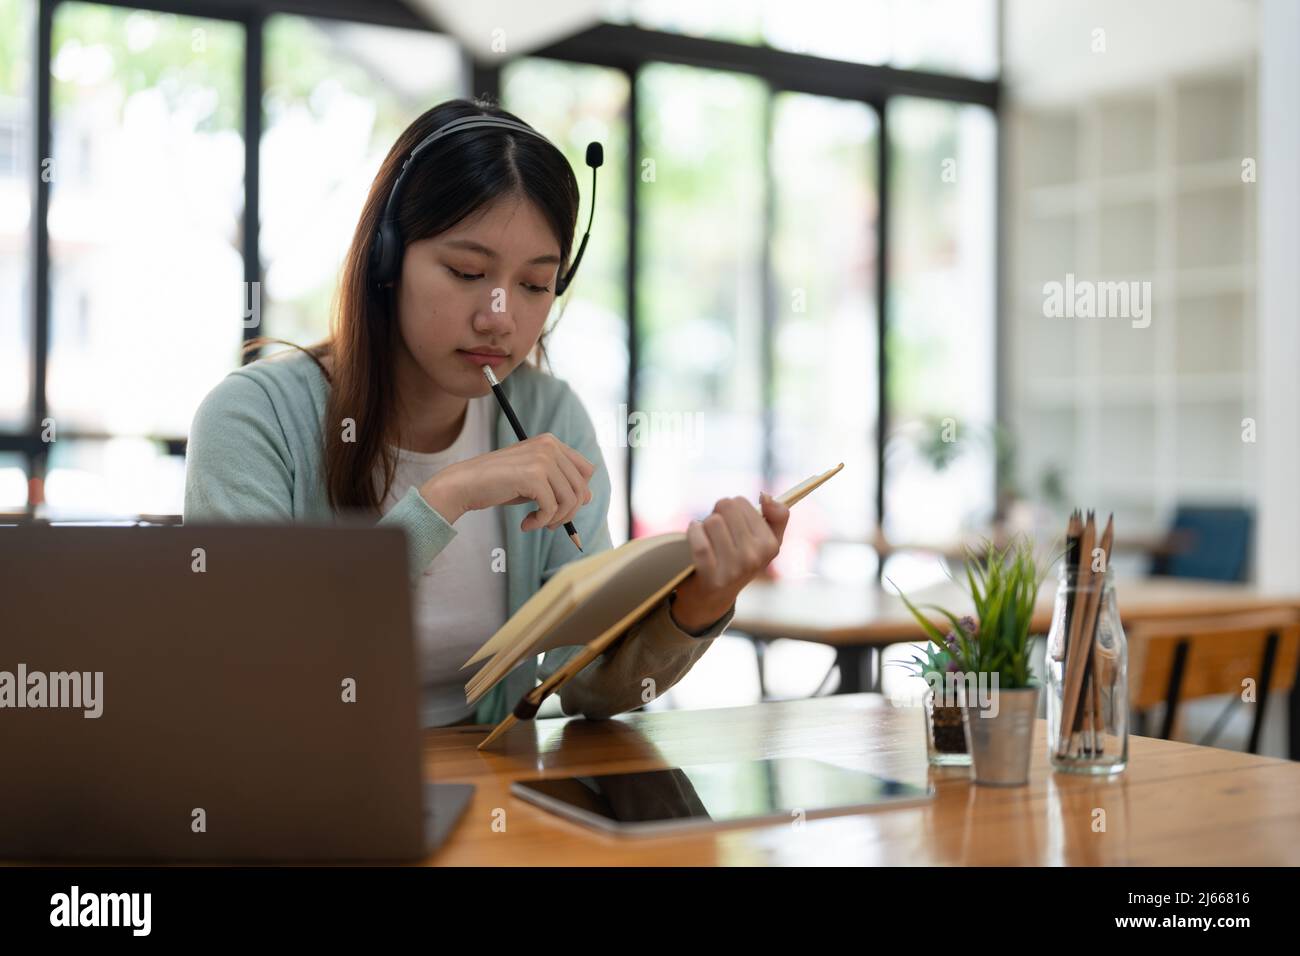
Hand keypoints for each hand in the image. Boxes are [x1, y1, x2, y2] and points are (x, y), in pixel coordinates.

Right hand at [419, 433, 594, 531]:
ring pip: (570, 500)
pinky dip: (541, 522)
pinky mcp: (533, 476)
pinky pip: (552, 508)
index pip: (586, 470)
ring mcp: (542, 459)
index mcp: (551, 442)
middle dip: (568, 511)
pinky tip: (526, 524)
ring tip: (537, 524)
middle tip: (549, 523)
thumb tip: (589, 497)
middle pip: (581, 487)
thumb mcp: (534, 479)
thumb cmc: (499, 483)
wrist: (465, 484)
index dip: (579, 493)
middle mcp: (549, 446)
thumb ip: (560, 482)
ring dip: (555, 519)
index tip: (561, 508)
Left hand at [670, 493, 789, 633]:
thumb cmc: (739, 562)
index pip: (742, 502)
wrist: (712, 599)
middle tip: (717, 532)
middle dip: (717, 514)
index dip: (732, 509)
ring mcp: (733, 569)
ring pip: (712, 521)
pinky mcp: (711, 576)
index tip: (732, 523)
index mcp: (770, 545)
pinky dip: (692, 532)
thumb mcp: (766, 542)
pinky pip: (698, 538)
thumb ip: (777, 515)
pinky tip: (694, 536)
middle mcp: (755, 558)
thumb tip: (765, 496)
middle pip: (726, 506)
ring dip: (704, 525)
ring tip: (707, 539)